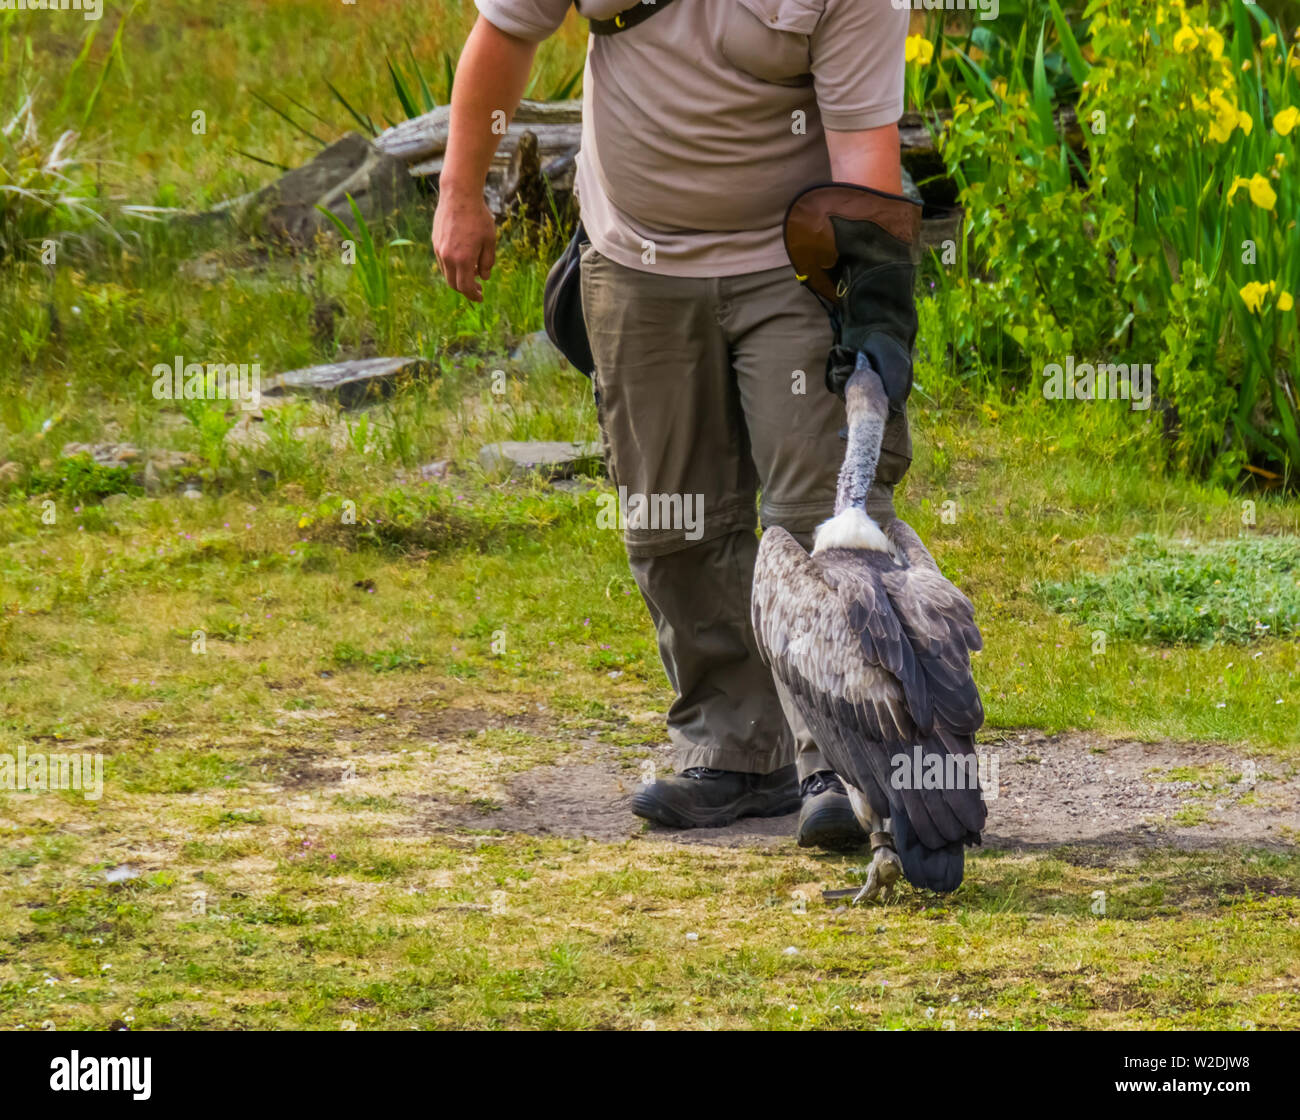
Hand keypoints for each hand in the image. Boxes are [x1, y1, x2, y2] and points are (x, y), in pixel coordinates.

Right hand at [433, 188, 496, 302]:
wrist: (459, 195)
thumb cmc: (478, 216)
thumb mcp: (490, 241)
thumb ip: (487, 262)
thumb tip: (484, 277)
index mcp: (463, 259)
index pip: (465, 287)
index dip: (473, 295)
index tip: (480, 297)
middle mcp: (448, 257)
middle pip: (453, 284)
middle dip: (466, 290)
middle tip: (478, 289)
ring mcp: (439, 249)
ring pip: (447, 273)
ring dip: (459, 278)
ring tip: (473, 272)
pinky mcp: (435, 242)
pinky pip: (443, 262)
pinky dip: (452, 267)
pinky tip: (463, 260)